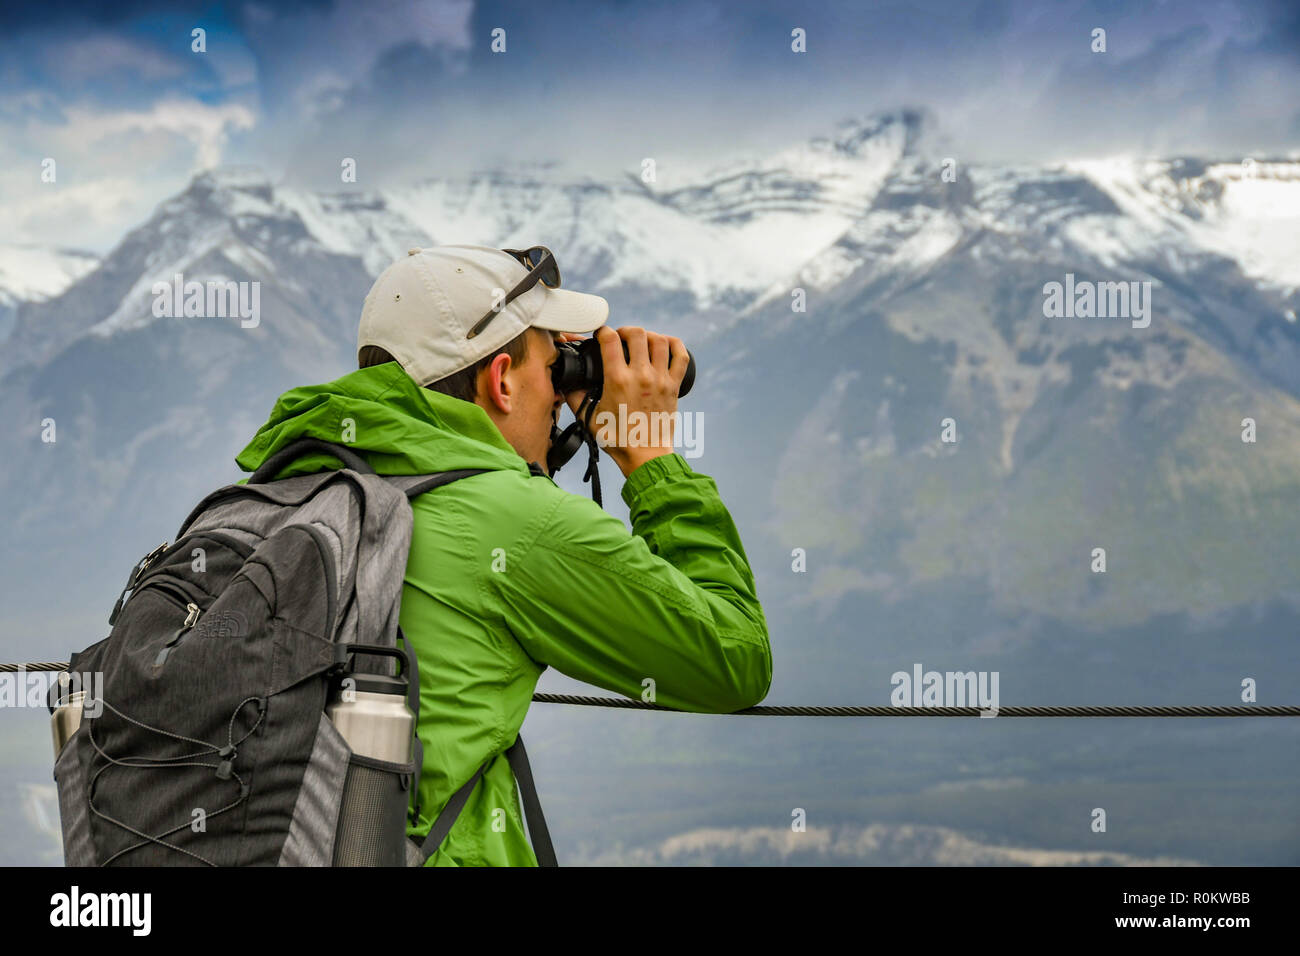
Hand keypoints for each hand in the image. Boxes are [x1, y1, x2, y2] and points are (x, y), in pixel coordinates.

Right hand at [568, 326, 687, 477]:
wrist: (645, 456)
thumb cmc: (617, 439)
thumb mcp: (588, 418)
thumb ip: (574, 397)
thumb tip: (565, 381)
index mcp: (617, 381)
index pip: (610, 340)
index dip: (603, 331)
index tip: (601, 335)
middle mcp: (640, 376)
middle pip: (637, 334)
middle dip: (626, 330)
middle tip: (622, 338)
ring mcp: (660, 380)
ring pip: (660, 341)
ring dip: (649, 336)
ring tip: (642, 342)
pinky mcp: (674, 386)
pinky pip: (681, 356)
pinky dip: (675, 345)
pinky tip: (665, 345)